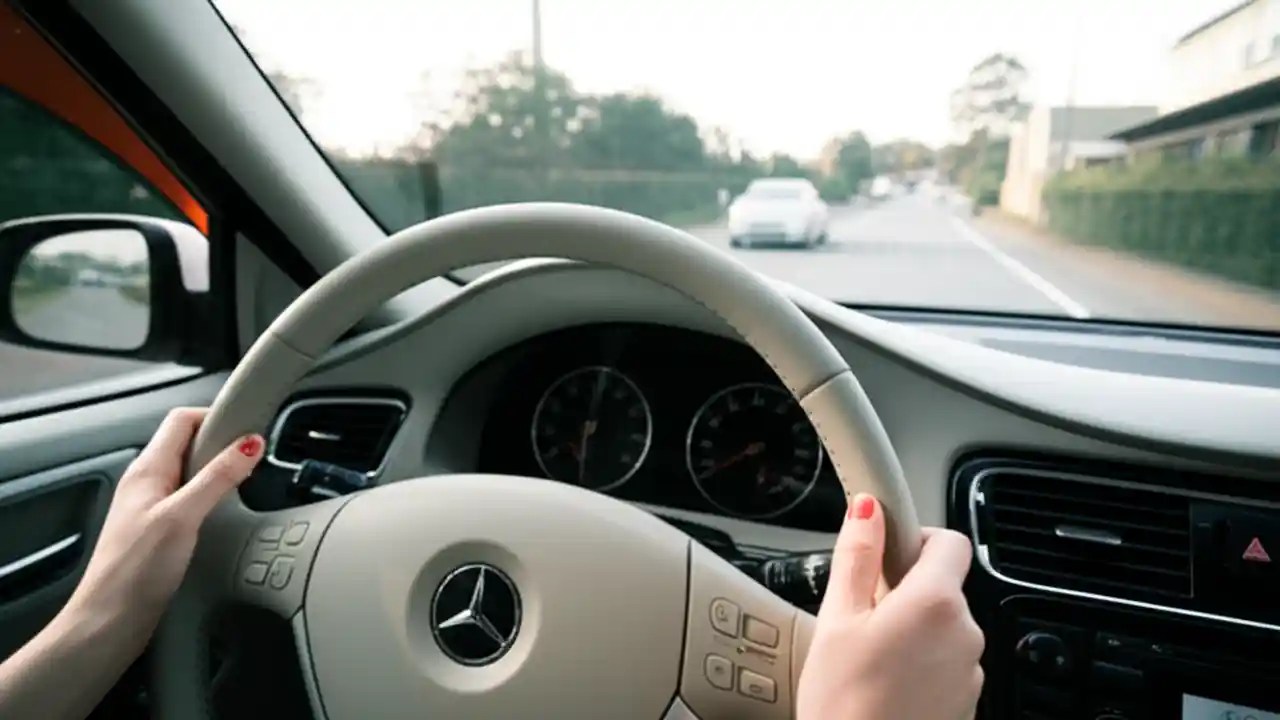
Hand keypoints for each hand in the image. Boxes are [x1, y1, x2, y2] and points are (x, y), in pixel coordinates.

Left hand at [0, 408, 264, 719]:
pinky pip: (189, 497)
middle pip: (189, 442)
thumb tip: (249, 444)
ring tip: (241, 485)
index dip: (215, 417)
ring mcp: (152, 505)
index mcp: (147, 470)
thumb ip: (217, 477)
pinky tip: (222, 514)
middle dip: (222, 444)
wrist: (111, 620)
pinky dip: (211, 496)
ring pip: (191, 471)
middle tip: (250, 460)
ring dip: (218, 471)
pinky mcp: (160, 529)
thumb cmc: (135, 571)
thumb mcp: (183, 516)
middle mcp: (147, 482)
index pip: (182, 420)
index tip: (248, 430)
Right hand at [797, 494, 984, 719]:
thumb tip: (868, 509)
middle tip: (862, 615)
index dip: (917, 539)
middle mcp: (965, 634)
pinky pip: (945, 664)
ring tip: (869, 657)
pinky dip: (920, 664)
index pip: (950, 541)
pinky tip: (884, 683)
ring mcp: (969, 671)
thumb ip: (858, 556)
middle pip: (943, 587)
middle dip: (906, 592)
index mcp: (935, 603)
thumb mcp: (838, 618)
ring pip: (942, 628)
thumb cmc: (843, 703)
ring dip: (912, 630)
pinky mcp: (965, 701)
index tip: (887, 553)